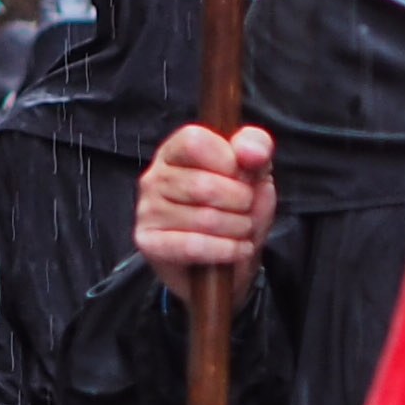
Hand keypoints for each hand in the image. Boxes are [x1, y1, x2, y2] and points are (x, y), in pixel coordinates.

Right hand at [134, 122, 275, 297]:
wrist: (226, 262)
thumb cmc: (235, 208)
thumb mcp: (255, 171)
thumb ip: (257, 147)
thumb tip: (251, 153)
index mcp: (175, 150)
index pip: (195, 142)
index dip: (229, 162)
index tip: (243, 176)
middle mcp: (154, 177)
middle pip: (203, 185)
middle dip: (241, 201)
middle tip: (247, 209)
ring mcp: (147, 211)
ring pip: (204, 219)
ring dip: (238, 228)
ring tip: (243, 230)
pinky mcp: (149, 242)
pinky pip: (193, 246)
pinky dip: (226, 250)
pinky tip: (238, 249)